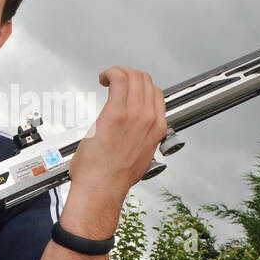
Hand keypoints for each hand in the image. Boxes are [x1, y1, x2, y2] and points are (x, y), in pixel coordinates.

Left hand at [63, 66, 166, 237]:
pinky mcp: (115, 113)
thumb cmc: (114, 178)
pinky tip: (102, 79)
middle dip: (128, 74)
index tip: (128, 88)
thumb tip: (134, 134)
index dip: (141, 85)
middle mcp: (149, 119)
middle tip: (114, 80)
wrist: (102, 188)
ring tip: (107, 78)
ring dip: (118, 71)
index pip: (156, 93)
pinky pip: (117, 79)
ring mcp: (133, 115)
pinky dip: (110, 73)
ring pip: (133, 76)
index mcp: (157, 129)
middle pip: (145, 80)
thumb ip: (142, 140)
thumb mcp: (141, 157)